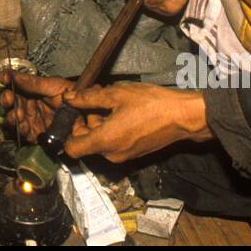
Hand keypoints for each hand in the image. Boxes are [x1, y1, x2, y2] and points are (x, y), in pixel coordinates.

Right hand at [0, 71, 70, 142]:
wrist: (88, 112)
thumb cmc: (72, 95)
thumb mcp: (52, 84)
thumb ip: (30, 81)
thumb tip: (9, 73)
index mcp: (31, 92)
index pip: (13, 86)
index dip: (6, 82)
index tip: (4, 79)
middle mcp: (29, 106)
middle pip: (10, 104)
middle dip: (7, 100)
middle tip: (9, 98)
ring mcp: (32, 121)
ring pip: (14, 120)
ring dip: (12, 117)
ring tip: (17, 114)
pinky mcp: (37, 136)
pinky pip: (25, 135)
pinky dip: (22, 131)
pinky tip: (24, 126)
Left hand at [63, 82, 210, 162]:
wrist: (183, 117)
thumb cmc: (152, 104)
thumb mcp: (115, 94)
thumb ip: (88, 98)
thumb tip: (68, 98)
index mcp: (104, 141)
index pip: (71, 149)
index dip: (67, 131)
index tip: (71, 114)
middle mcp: (112, 154)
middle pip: (86, 142)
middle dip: (85, 120)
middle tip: (91, 97)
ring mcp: (124, 156)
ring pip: (100, 140)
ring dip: (99, 122)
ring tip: (108, 98)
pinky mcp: (134, 153)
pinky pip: (114, 142)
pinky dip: (112, 127)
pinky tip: (121, 109)